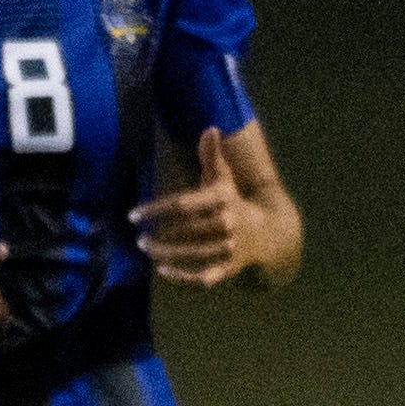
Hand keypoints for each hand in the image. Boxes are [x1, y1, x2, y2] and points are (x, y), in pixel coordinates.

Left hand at [132, 128, 271, 287]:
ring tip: (146, 247)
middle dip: (160, 233)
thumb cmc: (235, 202)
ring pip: (192, 254)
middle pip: (187, 230)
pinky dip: (184, 277)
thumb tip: (210, 128)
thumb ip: (212, 155)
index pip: (183, 204)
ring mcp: (229, 248)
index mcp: (223, 200)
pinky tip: (163, 271)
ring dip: (166, 253)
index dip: (156, 209)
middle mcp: (228, 224)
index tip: (133, 215)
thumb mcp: (224, 178)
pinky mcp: (229, 268)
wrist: (270, 234)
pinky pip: (204, 276)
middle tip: (139, 234)